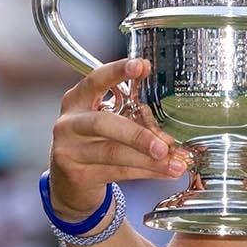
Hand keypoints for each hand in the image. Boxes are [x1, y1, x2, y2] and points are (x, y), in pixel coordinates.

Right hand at [48, 59, 188, 220]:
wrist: (70, 181)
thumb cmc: (95, 141)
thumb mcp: (108, 120)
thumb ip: (133, 114)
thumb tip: (173, 126)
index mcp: (78, 99)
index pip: (96, 80)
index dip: (117, 72)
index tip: (141, 66)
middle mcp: (70, 123)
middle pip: (103, 124)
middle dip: (137, 135)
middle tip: (165, 146)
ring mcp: (70, 151)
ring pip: (114, 153)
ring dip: (150, 160)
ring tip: (176, 164)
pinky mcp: (79, 175)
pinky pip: (119, 171)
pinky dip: (147, 171)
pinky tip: (166, 171)